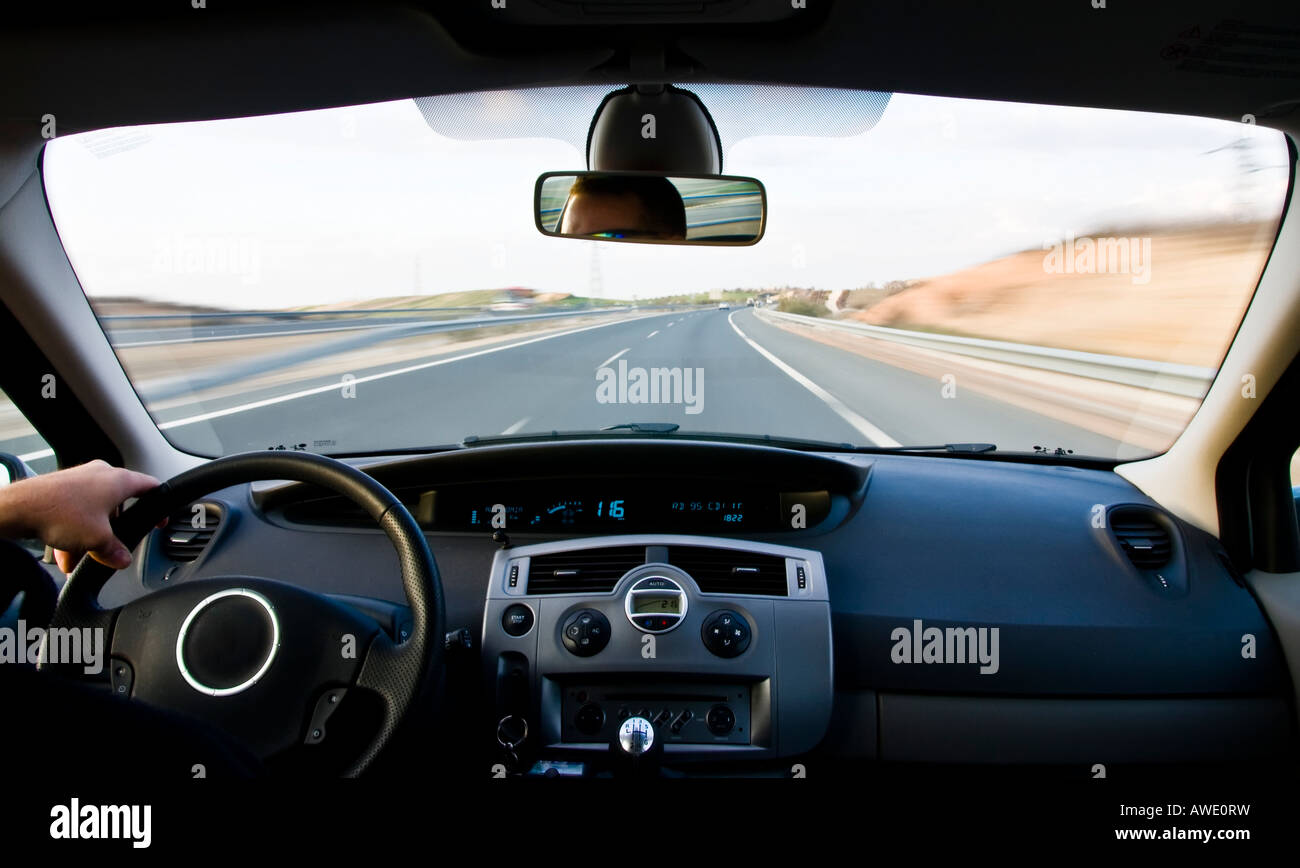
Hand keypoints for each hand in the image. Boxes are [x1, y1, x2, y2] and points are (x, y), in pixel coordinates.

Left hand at [0, 459, 159, 571]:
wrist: (19, 508)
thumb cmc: (61, 512)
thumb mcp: (98, 540)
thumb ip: (115, 551)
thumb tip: (121, 558)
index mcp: (119, 480)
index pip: (151, 487)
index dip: (159, 506)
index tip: (159, 519)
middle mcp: (100, 475)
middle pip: (119, 505)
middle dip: (115, 531)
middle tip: (114, 547)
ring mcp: (79, 480)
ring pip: (94, 511)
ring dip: (90, 535)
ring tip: (83, 557)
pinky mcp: (60, 488)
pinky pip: (74, 512)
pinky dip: (73, 531)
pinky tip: (66, 553)